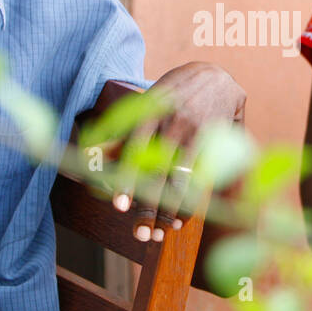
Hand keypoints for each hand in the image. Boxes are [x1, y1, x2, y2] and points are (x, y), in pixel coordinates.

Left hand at [109, 62, 245, 241]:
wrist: (216, 75)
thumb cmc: (171, 95)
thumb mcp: (145, 104)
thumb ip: (122, 131)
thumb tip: (95, 156)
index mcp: (149, 112)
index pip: (135, 150)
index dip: (128, 180)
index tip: (120, 207)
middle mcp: (172, 122)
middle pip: (157, 172)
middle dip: (149, 206)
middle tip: (140, 234)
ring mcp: (195, 133)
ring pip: (180, 179)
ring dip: (170, 210)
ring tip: (160, 233)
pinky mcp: (214, 141)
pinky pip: (201, 178)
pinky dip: (191, 200)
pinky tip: (181, 218)